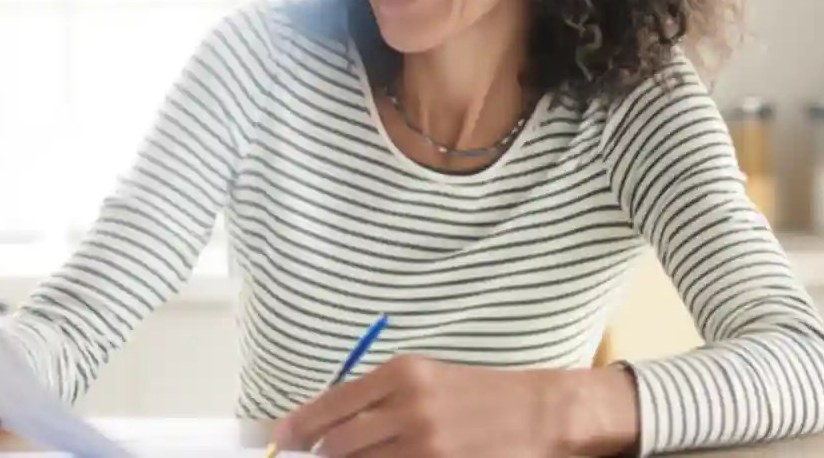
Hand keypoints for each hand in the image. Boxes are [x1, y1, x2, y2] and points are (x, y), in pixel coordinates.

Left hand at [271, 355, 638, 457]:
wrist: (540, 412)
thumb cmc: (481, 394)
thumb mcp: (428, 378)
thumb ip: (381, 395)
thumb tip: (332, 422)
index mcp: (403, 374)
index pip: (333, 403)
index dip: (300, 426)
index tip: (282, 439)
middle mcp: (409, 407)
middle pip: (340, 443)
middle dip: (319, 455)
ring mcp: (425, 445)